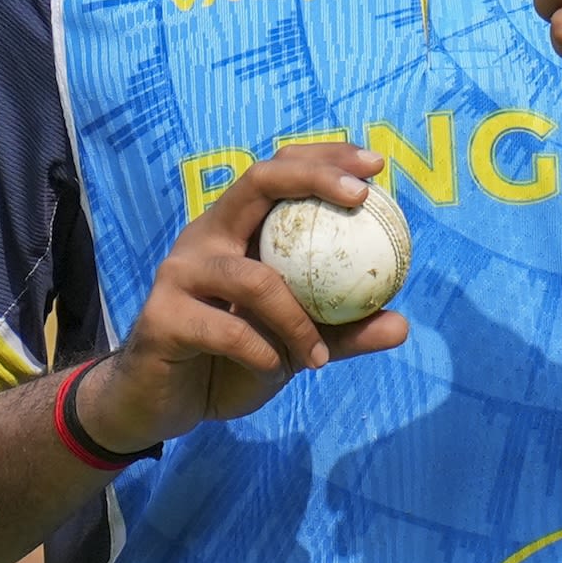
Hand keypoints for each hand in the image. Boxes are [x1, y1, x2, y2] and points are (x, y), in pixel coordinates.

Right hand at [76, 144, 409, 447]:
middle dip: (314, 178)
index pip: (280, 171)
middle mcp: (206, 236)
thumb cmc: (232, 360)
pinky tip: (276, 369)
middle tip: (362, 195)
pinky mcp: (161, 316)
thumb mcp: (294, 343)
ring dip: (298, 318)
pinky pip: (229, 330)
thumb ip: (342, 331)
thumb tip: (402, 324)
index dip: (325, 158)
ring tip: (320, 354)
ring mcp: (179, 272)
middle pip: (258, 182)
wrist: (160, 404)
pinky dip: (263, 351)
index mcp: (236, 229)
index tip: (375, 165)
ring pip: (255, 277)